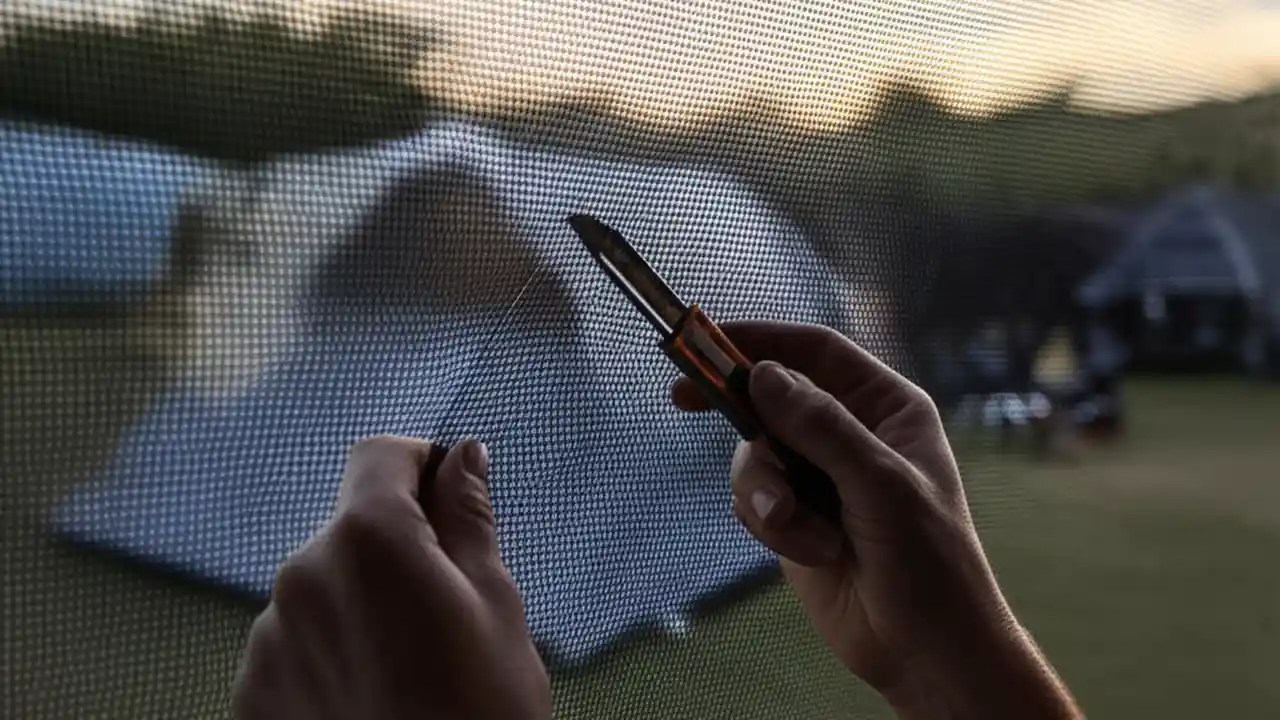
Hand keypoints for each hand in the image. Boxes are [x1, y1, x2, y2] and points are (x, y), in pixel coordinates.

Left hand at [232, 436, 550, 719]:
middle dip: (394, 551)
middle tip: (443, 614)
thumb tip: (461, 454)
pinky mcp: (250, 695)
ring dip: (357, 607)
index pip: (378, 456)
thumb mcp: (496, 605)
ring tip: (405, 671)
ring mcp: (267, 639)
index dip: (419, 468)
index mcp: (368, 539)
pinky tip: (368, 701)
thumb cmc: (483, 711)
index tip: (450, 505)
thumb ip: (468, 518)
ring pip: (320, 591)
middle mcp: (300, 575)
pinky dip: (327, 658)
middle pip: (350, 529)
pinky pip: (292, 647)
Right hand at [672, 321, 1079, 719]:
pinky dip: (772, 524)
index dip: (762, 340)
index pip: (816, 353)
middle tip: (683, 397)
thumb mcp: (881, 484)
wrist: (925, 649)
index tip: (707, 342)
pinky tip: (810, 550)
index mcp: (886, 408)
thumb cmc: (930, 560)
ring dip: (767, 492)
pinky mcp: (795, 518)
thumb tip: (764, 374)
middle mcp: (849, 434)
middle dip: (740, 412)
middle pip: (771, 398)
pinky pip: (754, 500)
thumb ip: (822, 427)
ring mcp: (818, 477)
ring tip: (801, 530)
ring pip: (754, 455)